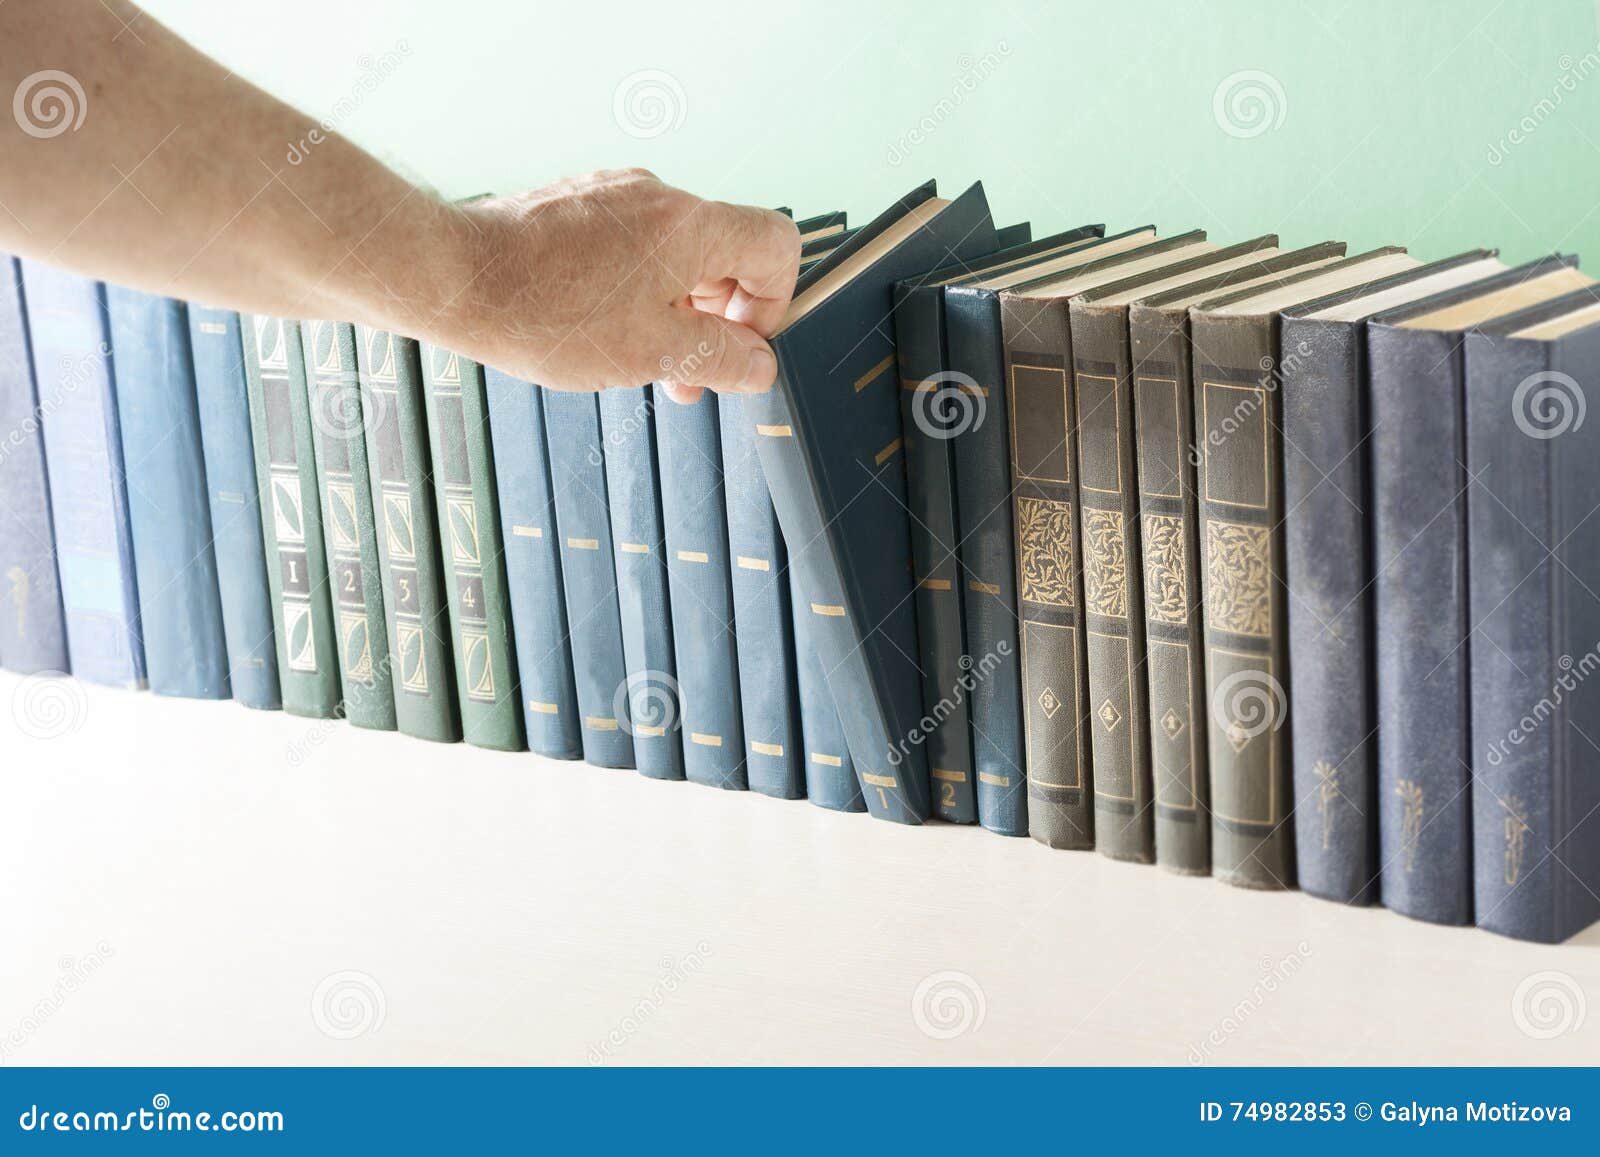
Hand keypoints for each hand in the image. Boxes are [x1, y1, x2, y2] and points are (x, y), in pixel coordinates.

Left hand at [440, 169, 800, 401]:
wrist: (453, 278)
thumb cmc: (542, 313)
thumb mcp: (649, 354)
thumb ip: (718, 357)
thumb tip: (759, 365)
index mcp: (689, 227)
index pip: (778, 245)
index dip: (773, 303)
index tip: (737, 345)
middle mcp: (657, 198)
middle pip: (726, 254)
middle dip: (718, 320)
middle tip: (689, 375)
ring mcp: (614, 196)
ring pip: (676, 255)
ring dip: (675, 310)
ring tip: (640, 357)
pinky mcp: (578, 205)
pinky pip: (632, 246)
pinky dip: (635, 289)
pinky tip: (598, 327)